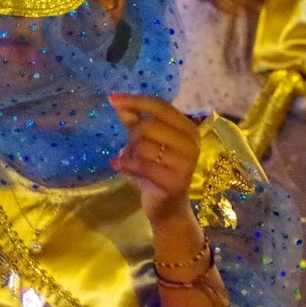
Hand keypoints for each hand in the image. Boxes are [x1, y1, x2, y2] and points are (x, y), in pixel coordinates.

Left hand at [110, 94, 201, 223]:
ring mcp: (186, 163)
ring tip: (131, 160)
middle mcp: (192, 143)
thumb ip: (134, 120)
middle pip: (150, 125)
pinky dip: (126, 165)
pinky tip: (121, 166)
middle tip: (130, 146)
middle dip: (133, 135)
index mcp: (189, 129)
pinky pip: (142, 165)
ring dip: (130, 152)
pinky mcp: (174, 181)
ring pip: (144, 146)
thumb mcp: (146, 141)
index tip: (113, 98)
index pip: (161, 107)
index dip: (136, 101)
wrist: (168, 207)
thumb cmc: (157, 169)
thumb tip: (117, 100)